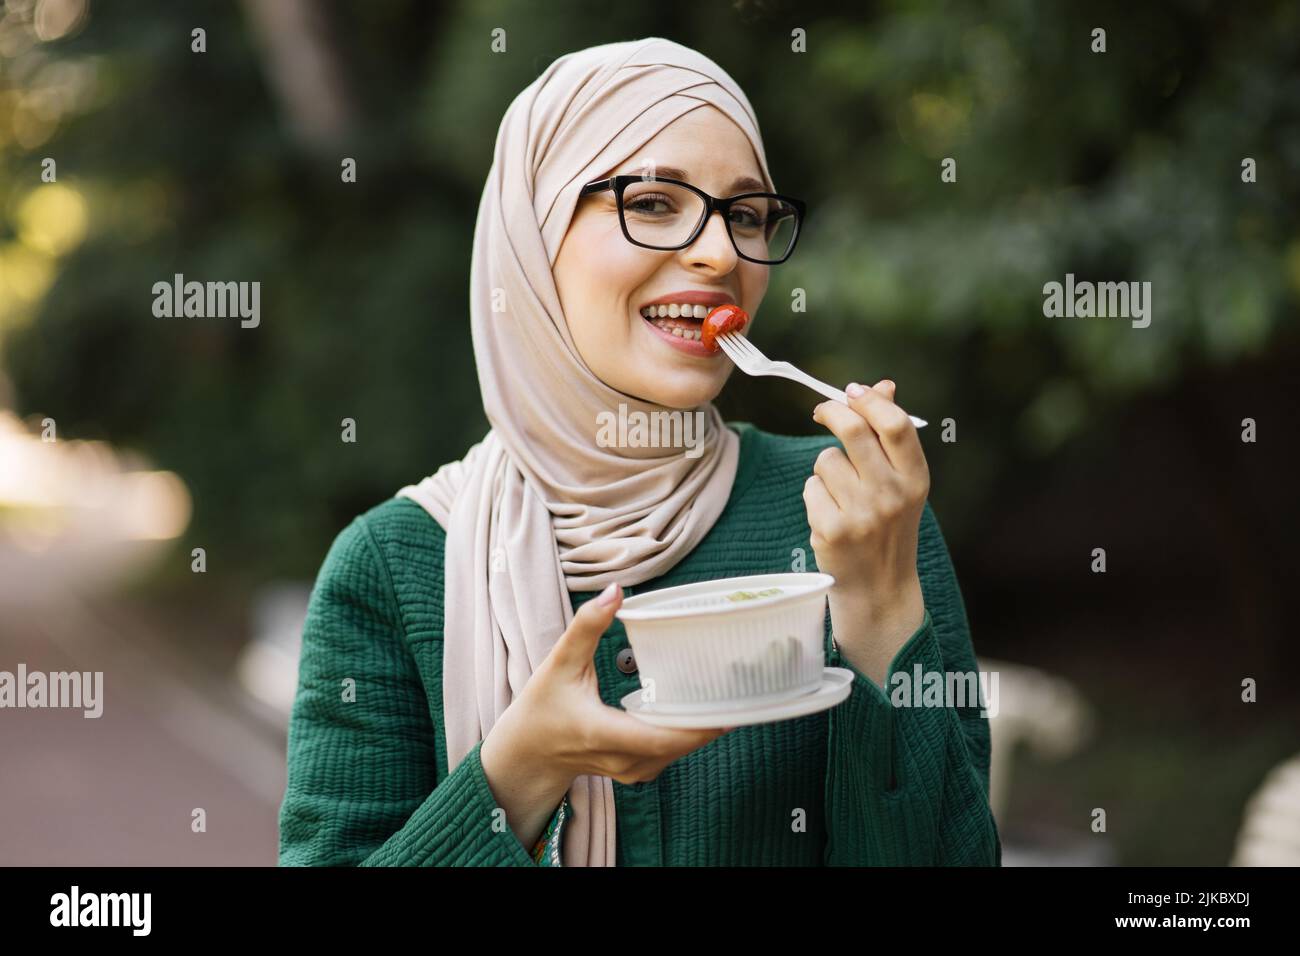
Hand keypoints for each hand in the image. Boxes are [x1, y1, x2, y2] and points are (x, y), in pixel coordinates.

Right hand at [480, 582, 731, 848]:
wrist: (528, 753)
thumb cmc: (541, 707)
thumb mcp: (559, 662)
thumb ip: (586, 625)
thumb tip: (615, 591)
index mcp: (603, 733)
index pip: (662, 738)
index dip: (700, 725)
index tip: (729, 702)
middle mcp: (623, 761)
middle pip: (680, 745)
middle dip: (711, 719)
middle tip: (738, 684)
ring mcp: (632, 772)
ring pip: (679, 753)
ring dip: (703, 727)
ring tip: (727, 693)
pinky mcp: (636, 772)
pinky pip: (671, 755)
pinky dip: (688, 735)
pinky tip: (701, 710)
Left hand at [805, 379, 929, 686]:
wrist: (880, 590)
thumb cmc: (888, 527)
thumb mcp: (902, 484)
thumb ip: (891, 436)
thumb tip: (883, 385)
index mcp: (916, 479)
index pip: (895, 424)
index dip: (870, 399)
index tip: (852, 391)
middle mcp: (892, 495)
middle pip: (852, 430)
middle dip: (831, 412)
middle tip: (821, 411)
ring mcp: (862, 514)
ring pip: (825, 460)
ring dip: (825, 469)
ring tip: (840, 494)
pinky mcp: (832, 530)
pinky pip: (810, 488)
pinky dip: (815, 496)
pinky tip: (830, 516)